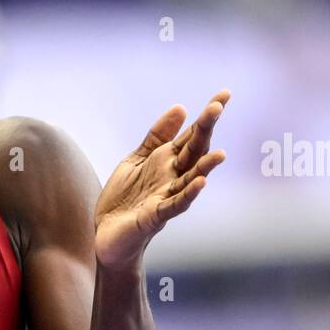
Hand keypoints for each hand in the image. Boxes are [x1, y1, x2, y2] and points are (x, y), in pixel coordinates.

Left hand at [94, 89, 229, 270]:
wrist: (105, 235)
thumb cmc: (124, 199)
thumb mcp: (137, 160)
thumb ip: (157, 137)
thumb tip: (181, 107)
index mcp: (167, 162)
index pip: (191, 135)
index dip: (206, 115)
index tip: (224, 94)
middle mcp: (172, 178)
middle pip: (193, 151)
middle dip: (205, 130)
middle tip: (217, 107)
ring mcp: (166, 197)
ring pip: (191, 179)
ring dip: (205, 167)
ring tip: (221, 153)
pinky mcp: (155, 217)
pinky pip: (175, 205)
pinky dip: (188, 194)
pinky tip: (201, 183)